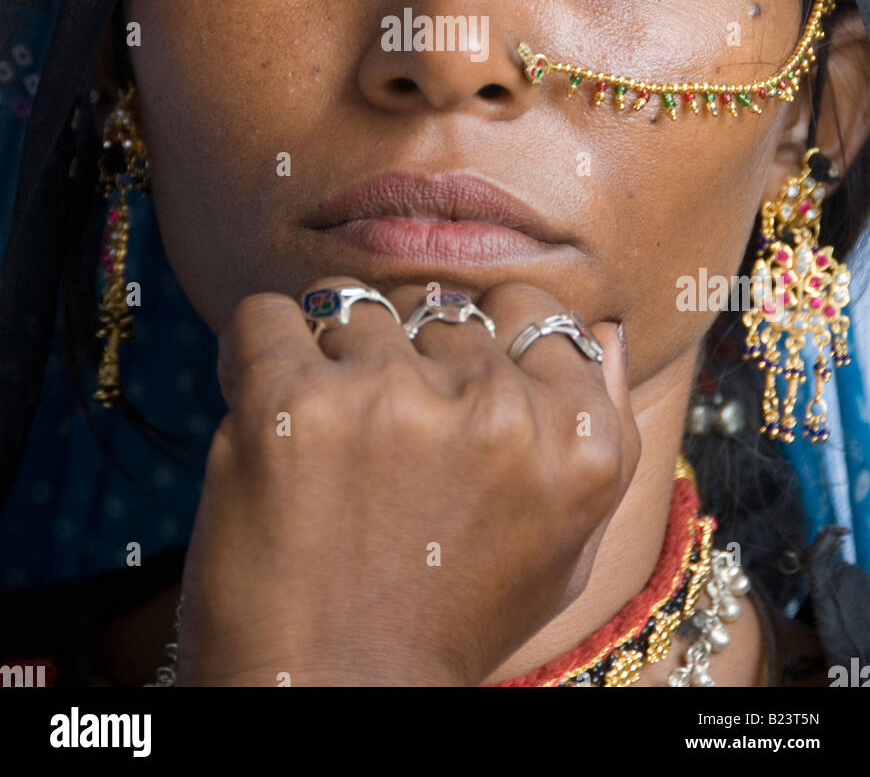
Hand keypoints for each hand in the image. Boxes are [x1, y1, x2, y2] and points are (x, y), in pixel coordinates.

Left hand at [175, 277, 639, 686]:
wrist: (332, 696)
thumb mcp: (563, 548)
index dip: (484, 343)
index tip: (452, 394)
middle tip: (384, 435)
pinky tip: (272, 412)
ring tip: (327, 437)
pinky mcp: (293, 401)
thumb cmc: (449, 623)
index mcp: (577, 439)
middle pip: (442, 305)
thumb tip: (605, 331)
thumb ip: (603, 433)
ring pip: (354, 302)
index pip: (531, 309)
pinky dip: (259, 349)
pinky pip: (269, 314)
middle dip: (409, 353)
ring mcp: (392, 396)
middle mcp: (496, 407)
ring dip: (335, 355)